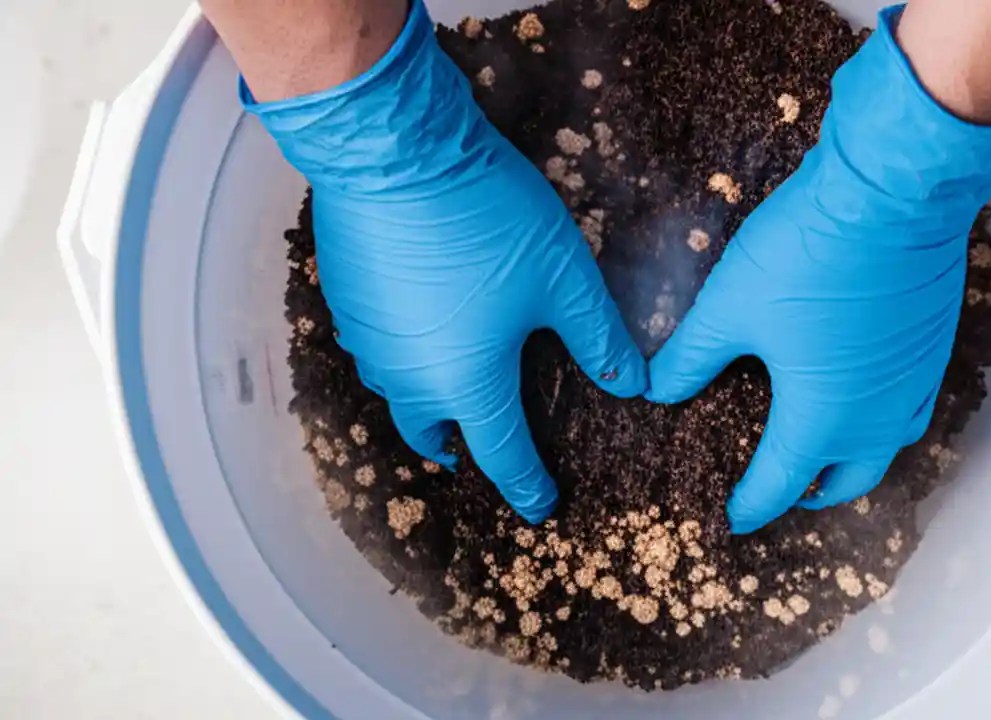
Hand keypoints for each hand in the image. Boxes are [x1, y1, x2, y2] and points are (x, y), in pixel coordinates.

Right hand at [244, 1, 645, 522]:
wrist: (393, 156)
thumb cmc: (486, 220)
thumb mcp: (564, 279)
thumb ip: (598, 338)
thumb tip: (631, 384)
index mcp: (468, 383)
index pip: (502, 456)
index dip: (527, 485)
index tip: (542, 506)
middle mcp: (410, 377)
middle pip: (429, 436)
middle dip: (456, 448)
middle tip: (473, 449)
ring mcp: (369, 341)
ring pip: (396, 393)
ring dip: (422, 403)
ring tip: (445, 391)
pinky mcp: (346, 302)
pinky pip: (374, 349)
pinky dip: (399, 356)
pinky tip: (415, 328)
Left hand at [647, 6, 990, 532]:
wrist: (894, 195)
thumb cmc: (808, 254)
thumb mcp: (729, 307)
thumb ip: (691, 358)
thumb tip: (657, 389)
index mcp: (822, 420)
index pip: (780, 484)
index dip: (750, 505)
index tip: (730, 518)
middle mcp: (876, 418)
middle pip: (847, 482)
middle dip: (810, 495)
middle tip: (779, 490)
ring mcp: (912, 384)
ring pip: (886, 449)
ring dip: (851, 462)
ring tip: (820, 451)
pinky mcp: (933, 350)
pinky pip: (908, 410)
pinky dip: (880, 423)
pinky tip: (862, 395)